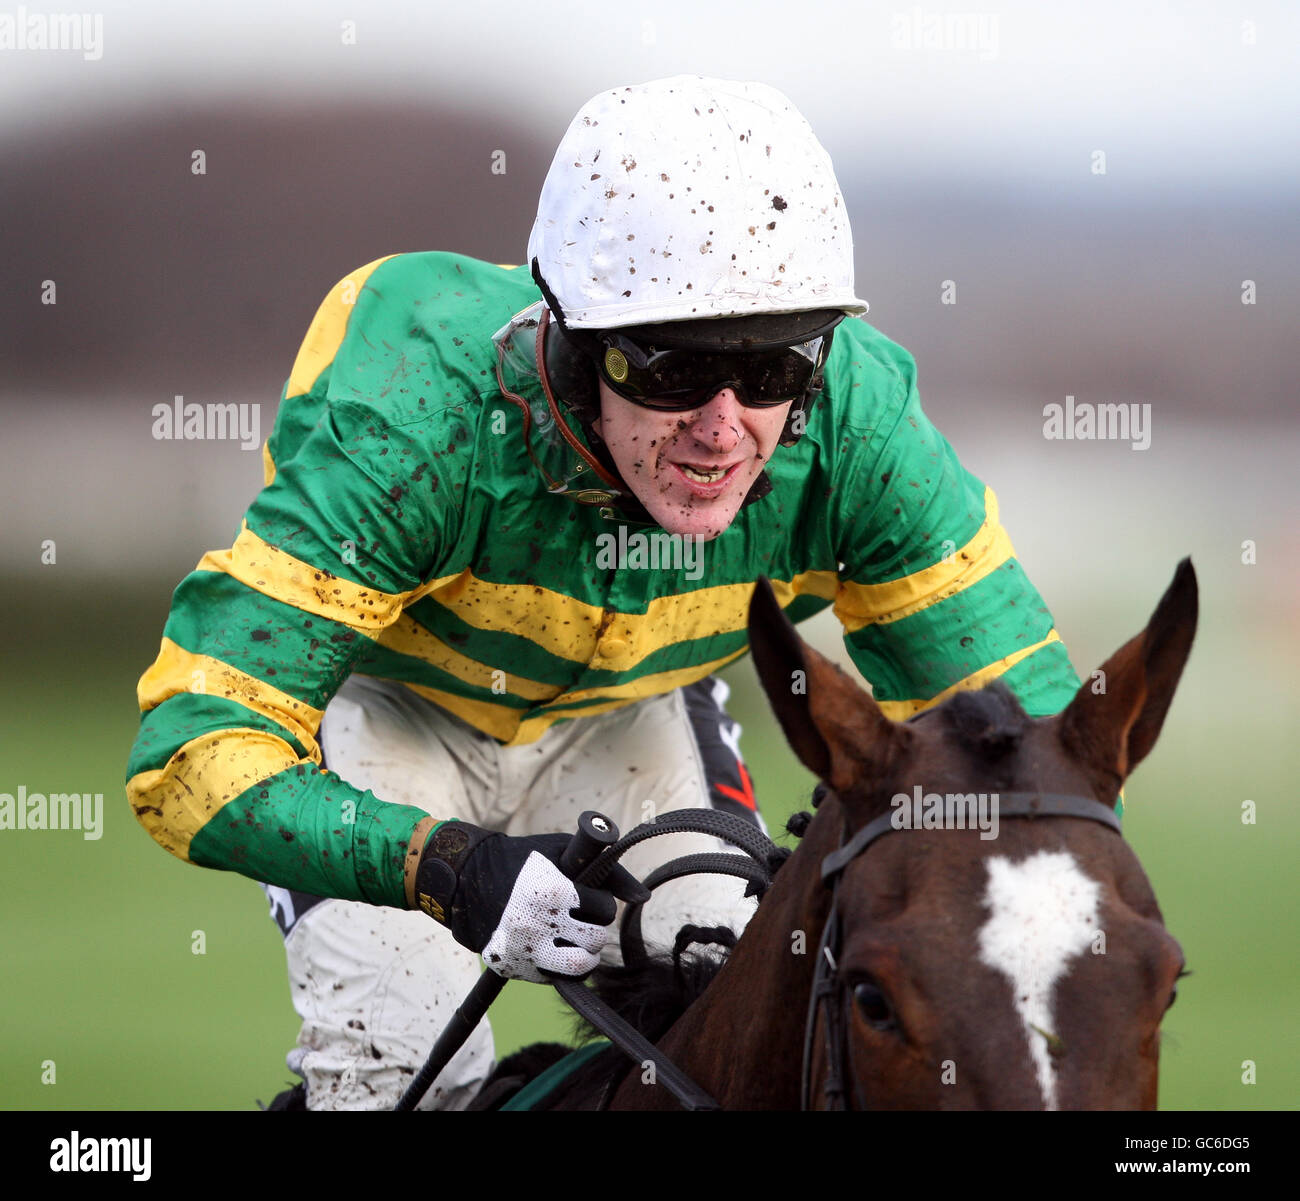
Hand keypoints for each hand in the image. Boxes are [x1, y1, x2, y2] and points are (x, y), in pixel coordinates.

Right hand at [413, 822, 647, 982]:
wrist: (467, 879)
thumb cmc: (523, 861)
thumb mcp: (564, 851)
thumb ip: (609, 871)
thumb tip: (644, 897)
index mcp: (553, 892)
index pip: (604, 908)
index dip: (600, 900)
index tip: (587, 895)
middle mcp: (538, 924)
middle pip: (595, 939)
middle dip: (595, 927)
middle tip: (582, 918)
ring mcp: (524, 949)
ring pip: (579, 966)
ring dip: (586, 954)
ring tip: (580, 940)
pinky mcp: (513, 967)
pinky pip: (554, 979)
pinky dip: (562, 967)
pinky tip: (558, 949)